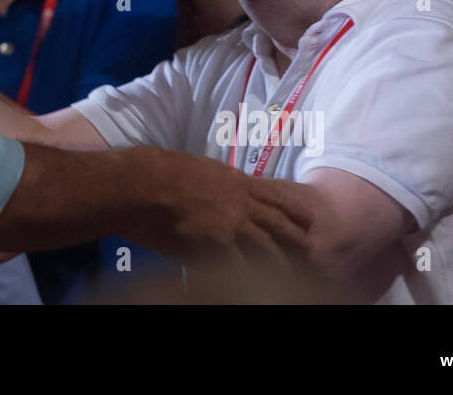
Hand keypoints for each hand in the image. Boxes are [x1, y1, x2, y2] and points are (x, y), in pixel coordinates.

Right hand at [123, 149, 315, 268]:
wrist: (140, 184)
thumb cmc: (159, 170)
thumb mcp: (197, 168)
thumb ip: (216, 181)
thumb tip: (221, 187)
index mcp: (234, 181)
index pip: (274, 196)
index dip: (293, 209)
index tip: (309, 219)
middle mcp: (239, 202)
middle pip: (278, 223)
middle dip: (296, 238)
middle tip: (312, 251)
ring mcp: (230, 224)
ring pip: (265, 246)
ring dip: (280, 261)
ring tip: (292, 274)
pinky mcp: (215, 244)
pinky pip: (238, 264)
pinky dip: (247, 274)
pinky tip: (254, 283)